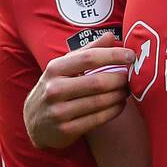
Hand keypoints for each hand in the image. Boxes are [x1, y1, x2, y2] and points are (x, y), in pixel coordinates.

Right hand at [24, 33, 134, 148]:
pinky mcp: (66, 130)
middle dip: (120, 79)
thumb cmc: (55, 88)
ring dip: (119, 95)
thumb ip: (87, 51)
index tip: (131, 56)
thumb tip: (110, 36)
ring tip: (127, 90)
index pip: (89, 58)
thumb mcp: (64, 67)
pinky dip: (114, 110)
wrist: (34, 123)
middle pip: (97, 82)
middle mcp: (55, 89)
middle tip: (131, 77)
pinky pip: (98, 119)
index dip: (113, 55)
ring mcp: (59, 111)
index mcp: (55, 69)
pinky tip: (120, 104)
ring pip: (100, 102)